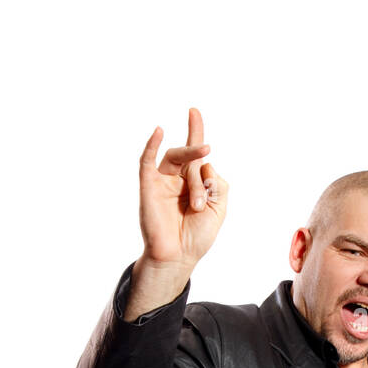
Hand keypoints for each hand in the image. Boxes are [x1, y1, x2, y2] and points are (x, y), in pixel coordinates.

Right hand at [137, 107, 227, 269]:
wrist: (178, 256)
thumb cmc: (196, 236)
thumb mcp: (219, 209)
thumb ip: (218, 184)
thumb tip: (205, 164)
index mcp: (194, 182)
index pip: (196, 152)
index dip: (196, 131)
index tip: (194, 111)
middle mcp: (177, 177)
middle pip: (193, 159)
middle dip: (202, 179)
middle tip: (201, 203)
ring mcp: (162, 180)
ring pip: (178, 160)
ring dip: (192, 180)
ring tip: (196, 204)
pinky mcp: (148, 186)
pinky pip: (148, 160)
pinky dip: (152, 144)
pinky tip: (159, 132)